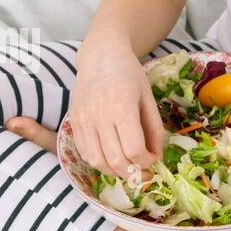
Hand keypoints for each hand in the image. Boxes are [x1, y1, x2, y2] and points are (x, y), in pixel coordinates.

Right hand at [69, 42, 163, 180]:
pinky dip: (99, 163)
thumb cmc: (129, 75)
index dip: (147, 162)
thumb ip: (154, 129)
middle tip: (143, 172)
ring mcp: (84, 120)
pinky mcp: (75, 123)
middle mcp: (100, 116)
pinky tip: (111, 159)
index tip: (153, 159)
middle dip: (133, 173)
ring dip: (114, 172)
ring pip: (97, 162)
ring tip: (127, 168)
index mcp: (122, 107)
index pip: (134, 150)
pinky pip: (84, 153)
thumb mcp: (148, 98)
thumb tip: (156, 157)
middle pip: (116, 161)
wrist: (100, 56)